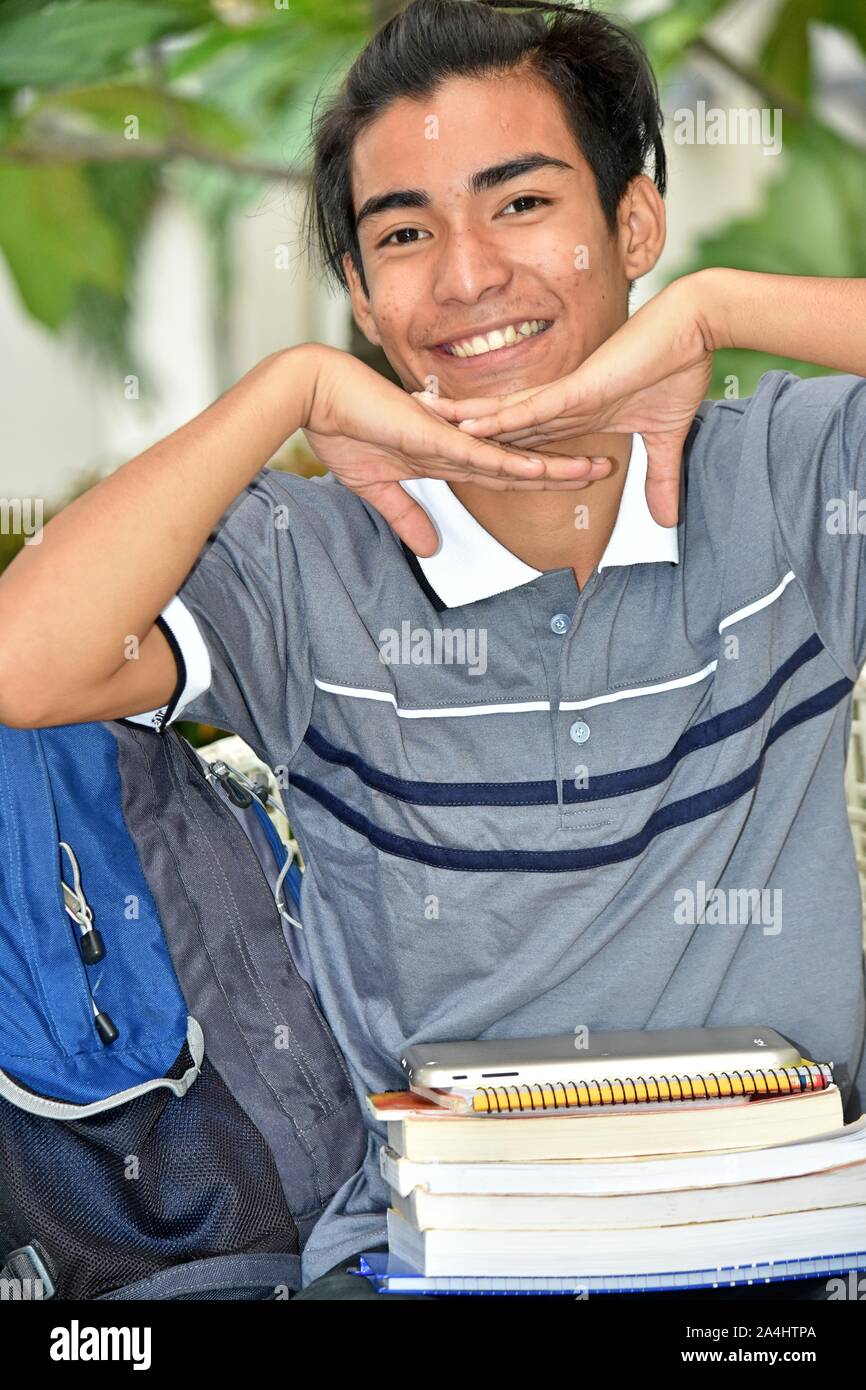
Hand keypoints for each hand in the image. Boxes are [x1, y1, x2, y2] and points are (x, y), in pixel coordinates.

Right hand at [300, 345, 612, 554]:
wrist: (314, 394)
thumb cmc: (340, 429)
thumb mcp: (376, 488)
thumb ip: (406, 517)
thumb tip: (430, 551)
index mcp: (447, 453)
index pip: (504, 468)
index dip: (538, 475)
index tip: (572, 480)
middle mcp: (458, 442)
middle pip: (522, 459)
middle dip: (565, 467)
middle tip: (608, 469)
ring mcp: (450, 435)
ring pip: (514, 455)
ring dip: (555, 466)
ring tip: (597, 469)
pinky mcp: (436, 433)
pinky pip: (483, 453)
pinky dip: (513, 463)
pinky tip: (544, 472)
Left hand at [415, 277, 714, 526]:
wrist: (699, 327)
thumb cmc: (681, 367)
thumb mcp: (666, 438)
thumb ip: (660, 478)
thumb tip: (667, 519)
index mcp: (575, 412)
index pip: (524, 437)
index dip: (490, 446)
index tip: (456, 454)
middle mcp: (560, 404)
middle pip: (499, 424)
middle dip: (456, 431)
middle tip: (412, 432)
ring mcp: (565, 396)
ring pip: (502, 415)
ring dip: (462, 422)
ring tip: (419, 424)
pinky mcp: (577, 389)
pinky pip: (529, 410)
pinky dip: (500, 421)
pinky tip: (467, 429)